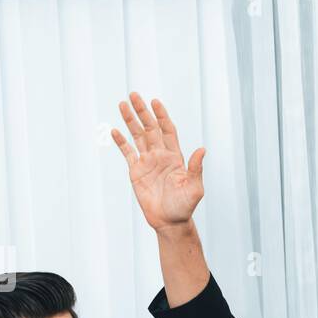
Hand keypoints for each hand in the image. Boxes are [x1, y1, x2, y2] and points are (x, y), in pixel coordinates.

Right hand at [111, 92, 202, 231]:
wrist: (169, 222)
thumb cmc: (185, 206)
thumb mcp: (195, 187)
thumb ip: (196, 168)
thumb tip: (202, 149)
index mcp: (175, 156)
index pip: (167, 130)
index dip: (162, 116)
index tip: (155, 102)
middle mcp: (160, 155)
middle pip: (150, 128)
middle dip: (142, 112)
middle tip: (134, 95)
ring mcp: (147, 162)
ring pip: (137, 136)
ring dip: (130, 121)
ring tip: (122, 104)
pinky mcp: (136, 172)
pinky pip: (127, 153)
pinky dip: (121, 142)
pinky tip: (114, 131)